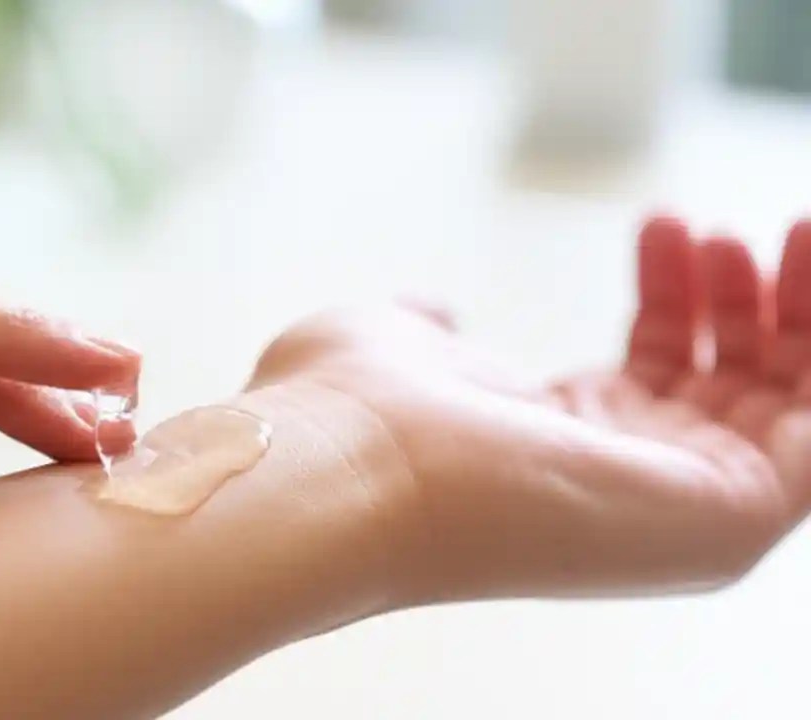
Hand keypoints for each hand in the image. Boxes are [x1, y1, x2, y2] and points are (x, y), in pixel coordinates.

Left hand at [248, 217, 810, 609]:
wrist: (347, 466)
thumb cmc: (351, 409)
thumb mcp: (397, 344)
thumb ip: (430, 331)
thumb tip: (440, 315)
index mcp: (557, 444)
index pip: (651, 368)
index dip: (674, 295)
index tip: (665, 224)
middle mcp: (622, 482)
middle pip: (727, 385)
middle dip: (744, 298)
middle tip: (722, 230)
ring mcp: (675, 508)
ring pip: (787, 403)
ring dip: (796, 311)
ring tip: (781, 230)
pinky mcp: (724, 516)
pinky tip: (803, 257)